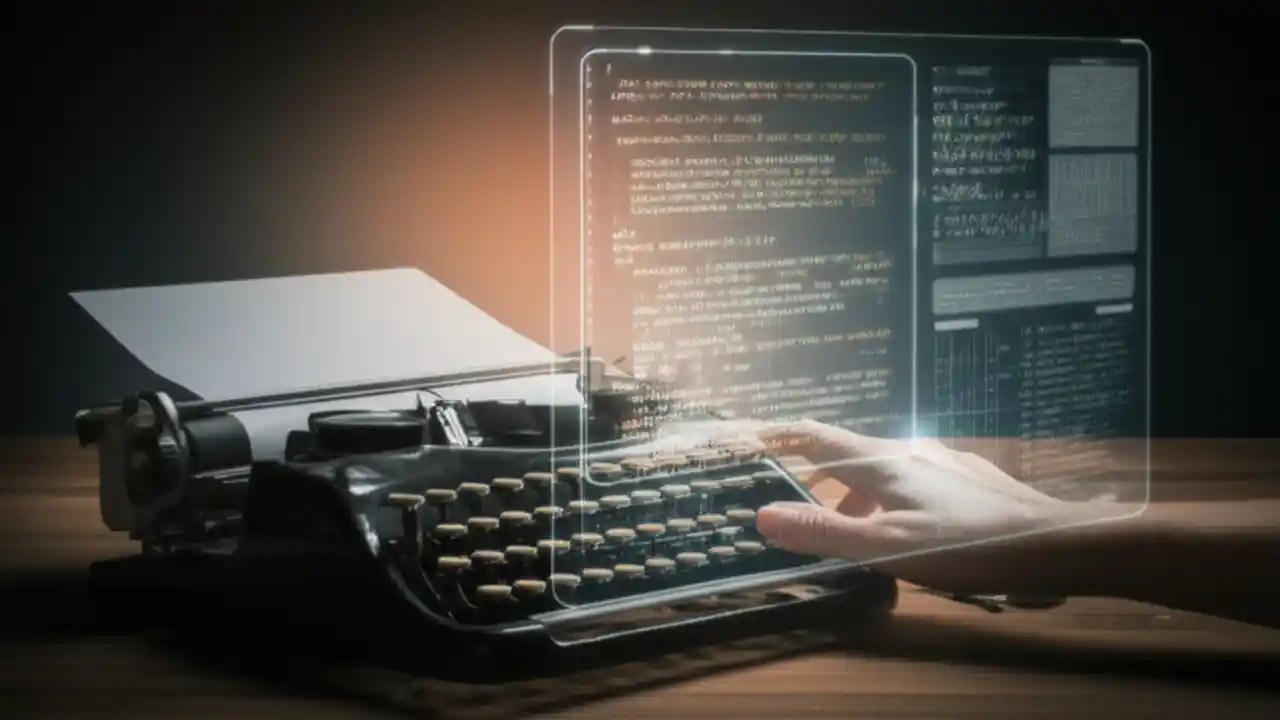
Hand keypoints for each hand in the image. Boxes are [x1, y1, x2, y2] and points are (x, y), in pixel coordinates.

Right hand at [754, 420, 1124, 596]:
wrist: (1055, 542)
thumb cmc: (966, 545)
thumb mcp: (886, 547)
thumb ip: (824, 531)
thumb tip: (763, 514)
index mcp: (882, 463)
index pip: (817, 437)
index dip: (780, 436)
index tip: (749, 437)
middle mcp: (910, 450)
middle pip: (849, 456)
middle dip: (818, 477)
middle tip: (796, 505)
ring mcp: (943, 461)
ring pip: (885, 472)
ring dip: (858, 497)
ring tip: (853, 533)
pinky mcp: (969, 477)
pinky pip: (915, 481)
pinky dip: (893, 501)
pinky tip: (910, 530)